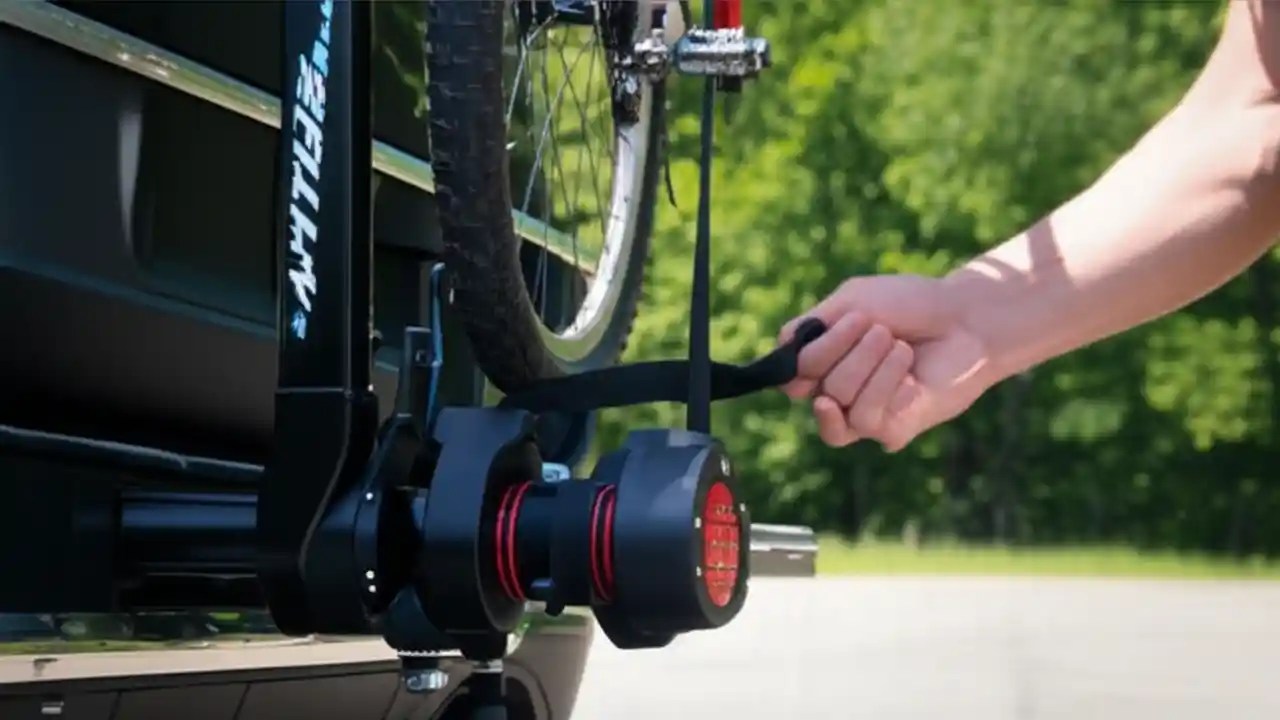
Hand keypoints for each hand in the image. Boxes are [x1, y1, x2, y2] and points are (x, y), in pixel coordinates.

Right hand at [778, 274, 1000, 450]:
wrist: (966, 318)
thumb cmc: (911, 304)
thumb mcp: (852, 302)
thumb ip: (810, 326)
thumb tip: (780, 350)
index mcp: (825, 364)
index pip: (789, 380)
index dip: (803, 362)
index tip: (827, 331)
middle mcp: (839, 394)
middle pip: (814, 386)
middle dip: (847, 349)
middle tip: (881, 329)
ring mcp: (865, 416)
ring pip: (841, 401)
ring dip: (873, 365)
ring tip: (900, 346)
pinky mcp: (893, 431)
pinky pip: (869, 420)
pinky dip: (890, 387)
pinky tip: (911, 376)